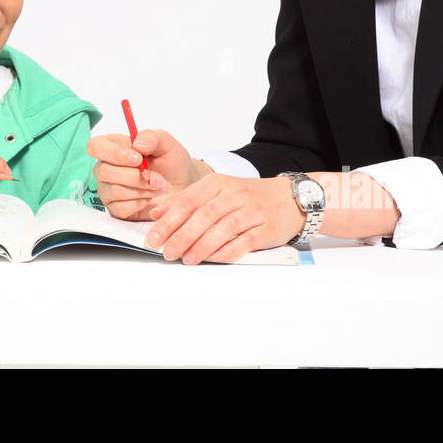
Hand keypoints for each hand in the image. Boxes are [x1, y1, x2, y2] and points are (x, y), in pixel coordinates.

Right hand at [87, 127, 195, 219]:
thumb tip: (137, 144)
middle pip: (104, 171)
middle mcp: (105, 167)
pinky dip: (139, 203)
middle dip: (136, 176)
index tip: (138, 159)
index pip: (95, 147)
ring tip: (160, 187)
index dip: (113, 153)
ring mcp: (108, 189)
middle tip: (159, 179)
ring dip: (143, 190)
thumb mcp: (168, 144)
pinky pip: (120, 208)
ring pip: (115, 190)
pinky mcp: (115, 208)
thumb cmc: (171, 163)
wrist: (182, 187)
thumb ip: (153, 138)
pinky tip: (149, 198)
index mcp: (113, 146)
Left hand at [144, 174, 303, 263]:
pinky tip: (213, 259)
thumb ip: (186, 200)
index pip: (187, 201)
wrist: (289, 198)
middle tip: (166, 252)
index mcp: (218, 183)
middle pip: (203, 215)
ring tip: (186, 259)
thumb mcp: (216, 191)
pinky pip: (245, 241)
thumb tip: (156, 213)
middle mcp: (234, 194)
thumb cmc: (246, 196)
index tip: (152, 238)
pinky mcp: (266, 228)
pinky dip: (228, 250)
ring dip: (202, 246)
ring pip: (223, 228)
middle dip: (181, 236)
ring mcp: (252, 211)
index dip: (168, 221)